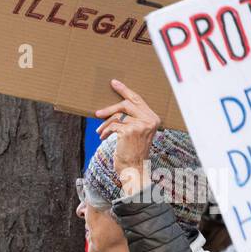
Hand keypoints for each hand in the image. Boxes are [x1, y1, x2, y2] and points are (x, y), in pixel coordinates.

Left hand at [94, 79, 160, 198]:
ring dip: (105, 124)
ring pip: (117, 116)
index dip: (125, 90)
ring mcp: (140, 125)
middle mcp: (149, 120)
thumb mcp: (136, 133)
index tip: (114, 83)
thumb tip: (113, 108)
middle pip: (126, 104)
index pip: (138, 100)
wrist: (134, 168)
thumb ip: (131, 119)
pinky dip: (105, 131)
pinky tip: (103, 137)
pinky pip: (112, 125)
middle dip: (110, 108)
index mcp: (153, 118)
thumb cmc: (132, 151)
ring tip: (100, 132)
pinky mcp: (129, 131)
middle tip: (97, 113)